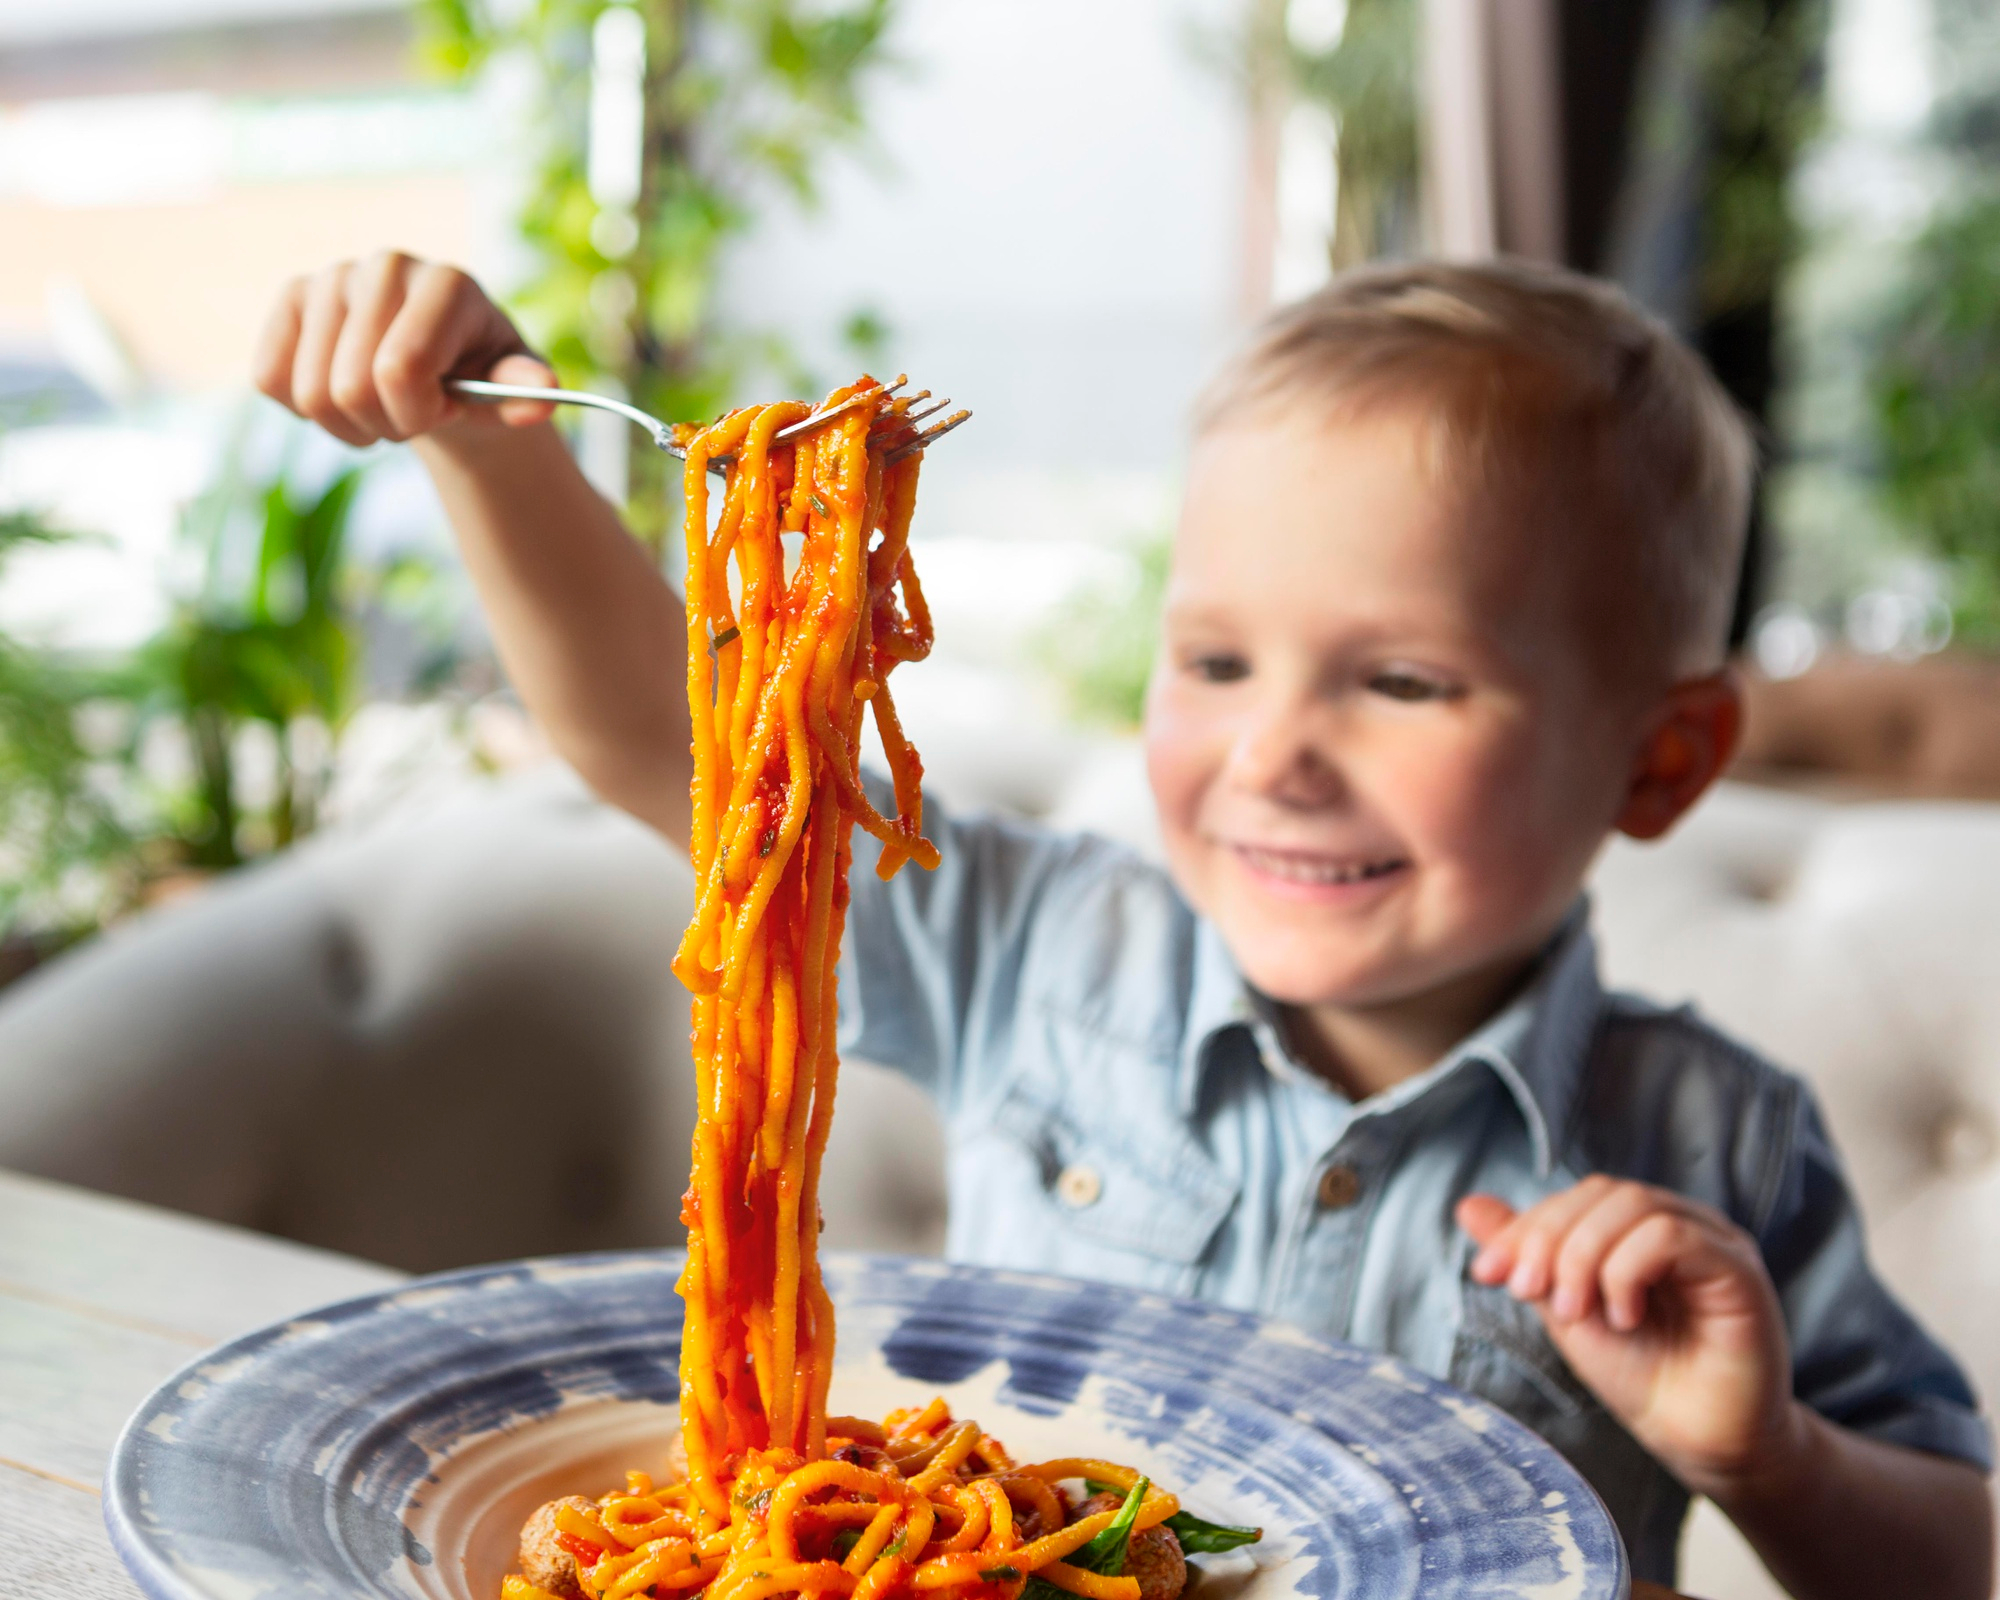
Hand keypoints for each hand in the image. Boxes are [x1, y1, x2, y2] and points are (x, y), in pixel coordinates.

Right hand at [253, 252, 555, 446]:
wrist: (445, 368)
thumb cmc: (482, 376)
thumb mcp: (515, 386)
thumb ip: (526, 389)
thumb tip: (543, 392)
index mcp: (446, 284)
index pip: (400, 371)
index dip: (419, 414)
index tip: (447, 408)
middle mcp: (384, 267)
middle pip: (350, 389)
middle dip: (387, 424)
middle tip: (414, 413)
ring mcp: (330, 277)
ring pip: (310, 394)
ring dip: (350, 425)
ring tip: (383, 405)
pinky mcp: (290, 298)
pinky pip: (270, 380)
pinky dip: (307, 410)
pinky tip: (343, 392)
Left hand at [1456, 1177, 1802, 1498]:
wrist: (1698, 1443)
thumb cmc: (1640, 1377)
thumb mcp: (1565, 1310)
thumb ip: (1528, 1257)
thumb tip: (1467, 1204)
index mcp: (1638, 1228)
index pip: (1576, 1197)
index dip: (1526, 1227)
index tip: (1489, 1274)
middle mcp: (1680, 1223)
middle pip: (1602, 1193)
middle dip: (1550, 1239)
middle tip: (1529, 1294)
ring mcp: (1713, 1241)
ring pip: (1633, 1205)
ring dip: (1584, 1256)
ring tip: (1575, 1312)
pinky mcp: (1737, 1270)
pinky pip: (1671, 1236)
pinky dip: (1627, 1270)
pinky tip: (1623, 1317)